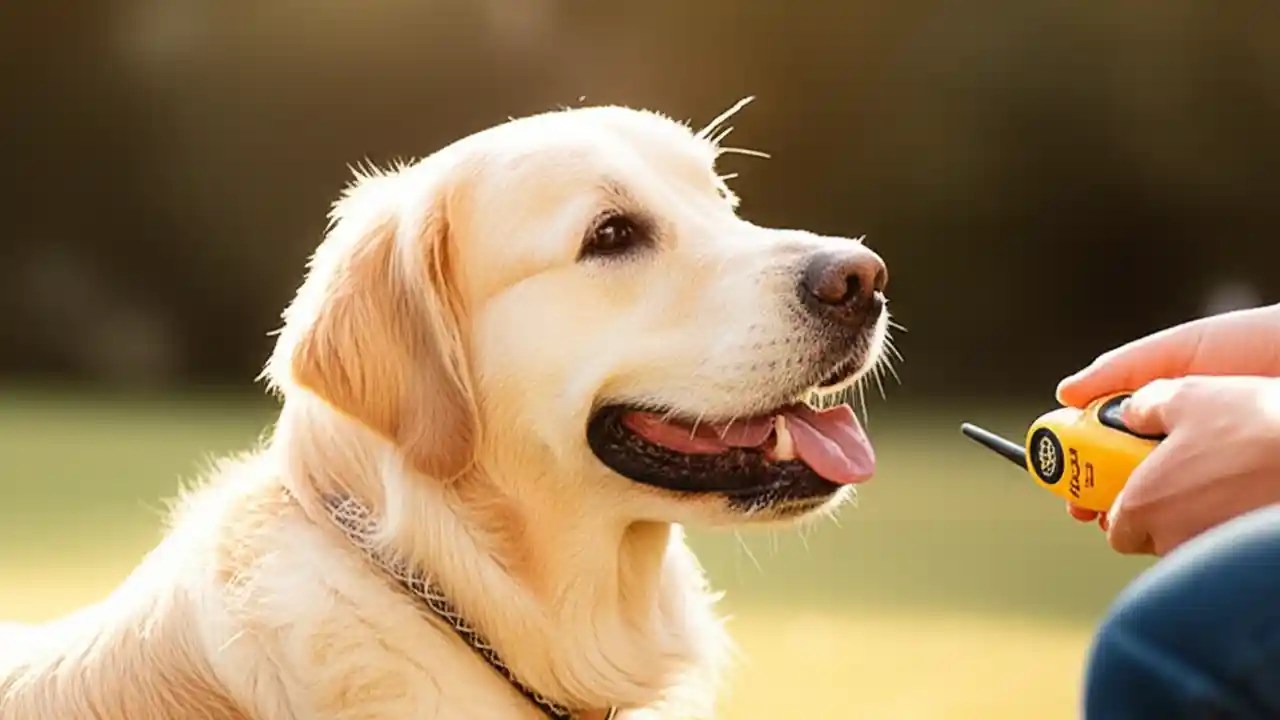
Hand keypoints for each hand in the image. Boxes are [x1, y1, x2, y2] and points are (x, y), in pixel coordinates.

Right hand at [1053, 303, 1279, 553]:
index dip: (1082, 464)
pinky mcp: (1240, 495)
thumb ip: (1119, 371)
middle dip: (1102, 497)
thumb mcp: (1176, 351)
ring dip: (1138, 515)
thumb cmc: (1254, 348)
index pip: (1110, 447)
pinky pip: (1204, 518)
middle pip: (1130, 482)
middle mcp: (1186, 447)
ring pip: (1165, 507)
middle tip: (1086, 507)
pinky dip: (1184, 524)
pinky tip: (1173, 520)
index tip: (1063, 477)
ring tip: (1121, 515)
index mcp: (1165, 416)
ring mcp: (1216, 473)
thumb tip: (1065, 394)